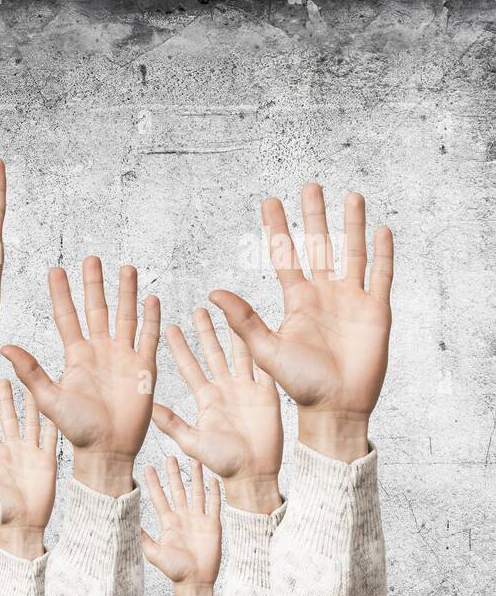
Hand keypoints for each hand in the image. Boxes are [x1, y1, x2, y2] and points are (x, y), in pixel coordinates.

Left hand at [0, 380, 57, 559]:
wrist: (22, 528)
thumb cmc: (0, 514)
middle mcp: (11, 452)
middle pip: (9, 418)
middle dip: (7, 398)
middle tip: (3, 378)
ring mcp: (30, 455)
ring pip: (31, 422)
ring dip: (31, 404)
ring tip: (30, 384)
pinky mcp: (46, 462)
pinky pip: (51, 438)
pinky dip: (54, 422)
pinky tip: (56, 406)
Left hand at [2, 261, 159, 496]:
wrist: (107, 450)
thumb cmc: (77, 429)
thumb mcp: (50, 399)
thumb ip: (30, 372)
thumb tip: (5, 347)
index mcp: (75, 356)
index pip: (67, 316)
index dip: (62, 293)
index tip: (56, 269)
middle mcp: (98, 351)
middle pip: (96, 309)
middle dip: (94, 284)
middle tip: (92, 258)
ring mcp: (122, 357)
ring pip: (124, 317)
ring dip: (125, 293)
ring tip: (125, 268)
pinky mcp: (143, 368)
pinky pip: (148, 337)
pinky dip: (151, 318)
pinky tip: (152, 299)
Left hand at [141, 458, 220, 595]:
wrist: (195, 581)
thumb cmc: (174, 570)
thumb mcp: (154, 553)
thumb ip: (142, 538)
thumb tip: (126, 524)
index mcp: (168, 522)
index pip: (160, 497)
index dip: (154, 483)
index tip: (148, 467)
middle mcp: (183, 517)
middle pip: (178, 490)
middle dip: (174, 473)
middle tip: (171, 455)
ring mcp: (199, 519)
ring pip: (197, 492)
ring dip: (195, 477)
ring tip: (194, 460)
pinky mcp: (213, 525)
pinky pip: (214, 504)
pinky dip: (214, 491)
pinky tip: (213, 478)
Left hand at [154, 308, 282, 513]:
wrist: (253, 475)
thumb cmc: (222, 463)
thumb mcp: (192, 441)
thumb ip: (171, 424)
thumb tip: (147, 407)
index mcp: (206, 399)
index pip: (189, 367)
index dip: (180, 348)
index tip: (170, 327)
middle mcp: (224, 390)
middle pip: (213, 354)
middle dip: (206, 332)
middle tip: (198, 309)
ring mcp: (247, 390)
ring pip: (240, 353)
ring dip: (235, 332)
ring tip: (229, 310)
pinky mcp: (267, 394)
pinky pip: (265, 367)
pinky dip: (264, 348)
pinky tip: (261, 329)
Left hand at [209, 184, 392, 461]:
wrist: (334, 409)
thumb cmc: (296, 386)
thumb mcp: (265, 350)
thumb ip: (242, 320)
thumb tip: (212, 291)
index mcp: (295, 302)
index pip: (285, 256)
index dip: (278, 229)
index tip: (269, 202)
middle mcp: (323, 295)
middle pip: (318, 246)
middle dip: (314, 217)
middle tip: (310, 186)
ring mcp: (350, 301)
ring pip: (352, 253)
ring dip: (351, 226)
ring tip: (350, 196)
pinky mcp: (376, 311)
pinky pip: (380, 276)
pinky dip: (382, 254)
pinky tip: (382, 231)